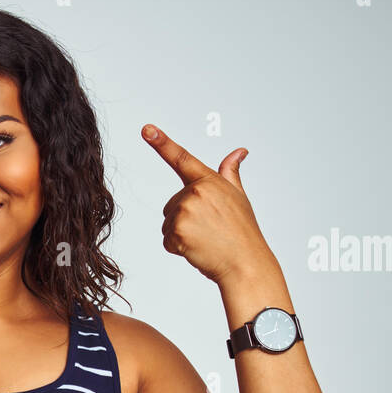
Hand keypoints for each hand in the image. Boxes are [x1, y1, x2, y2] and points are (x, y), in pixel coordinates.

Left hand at [143, 124, 274, 282]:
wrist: (245, 262)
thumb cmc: (242, 232)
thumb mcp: (238, 197)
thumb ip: (230, 173)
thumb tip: (239, 152)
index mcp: (210, 181)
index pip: (182, 158)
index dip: (162, 142)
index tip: (146, 129)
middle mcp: (196, 191)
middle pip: (172, 204)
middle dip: (186, 219)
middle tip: (210, 230)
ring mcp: (186, 210)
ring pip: (168, 223)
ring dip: (182, 235)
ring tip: (206, 240)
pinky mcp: (177, 230)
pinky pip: (167, 240)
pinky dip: (179, 248)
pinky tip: (198, 249)